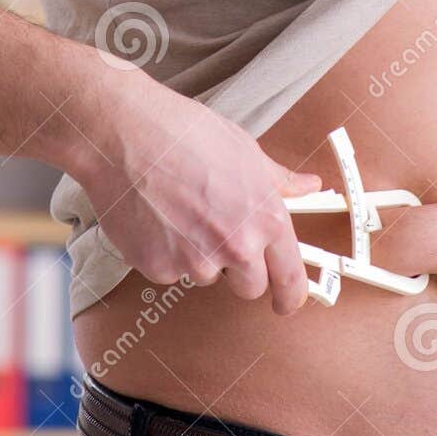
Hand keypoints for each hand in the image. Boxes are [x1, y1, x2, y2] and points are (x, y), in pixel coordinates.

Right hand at [73, 61, 321, 314]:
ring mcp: (195, 261)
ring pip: (205, 276)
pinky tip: (155, 217)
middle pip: (249, 287)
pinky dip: (164, 253)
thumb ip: (280, 180)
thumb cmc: (186, 134)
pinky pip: (169, 271)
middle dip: (240, 271)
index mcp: (266, 219)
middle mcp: (236, 247)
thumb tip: (309, 186)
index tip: (286, 301)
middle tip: (219, 234)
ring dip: (197, 255)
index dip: (291, 296)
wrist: (126, 134)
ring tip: (179, 210)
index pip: (290, 279)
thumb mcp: (246, 151)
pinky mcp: (158, 268)